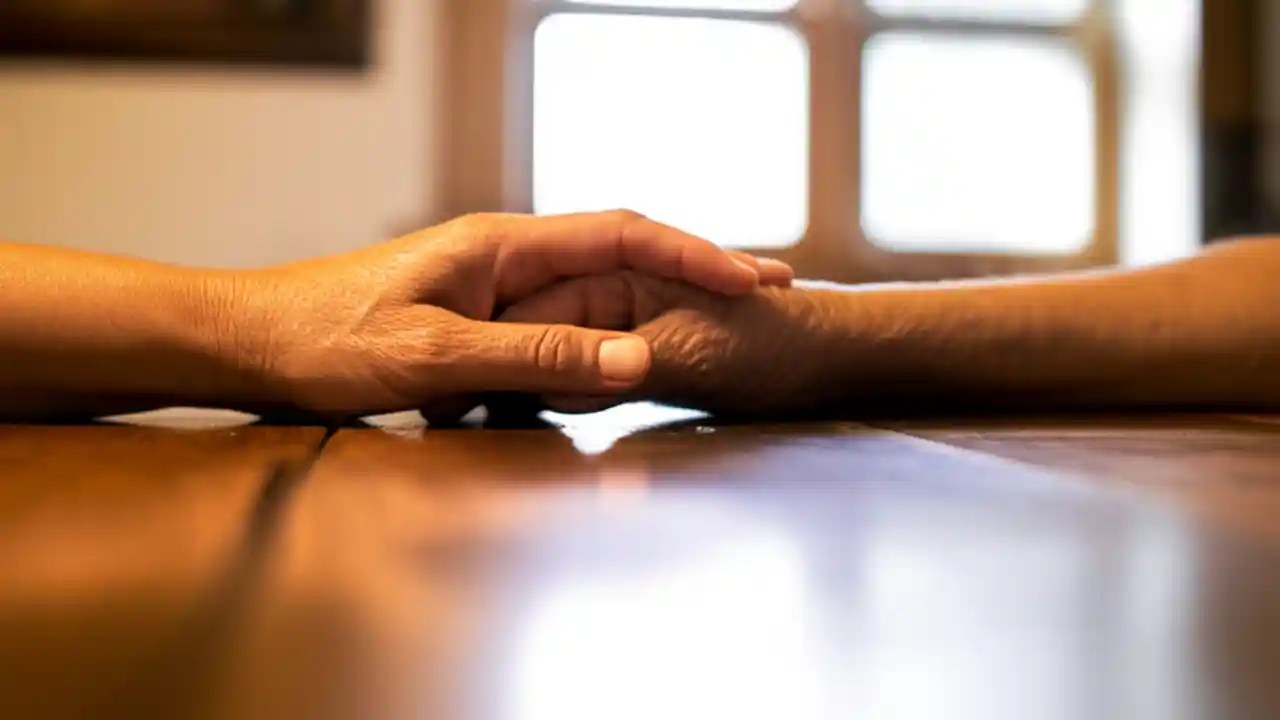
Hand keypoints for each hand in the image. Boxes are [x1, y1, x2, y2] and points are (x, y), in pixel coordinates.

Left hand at [229, 211, 793, 414]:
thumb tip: (637, 361)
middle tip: (767, 302)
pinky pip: (552, 338)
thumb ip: (535, 358)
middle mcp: (505, 260)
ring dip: (649, 322)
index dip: (696, 254)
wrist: (245, 343)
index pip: (623, 233)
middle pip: (621, 264)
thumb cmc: (322, 340)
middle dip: (695, 282)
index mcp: (502, 245)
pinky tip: (622, 377)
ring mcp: (491, 293)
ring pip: (589, 306)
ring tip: (720, 335)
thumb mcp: (433, 356)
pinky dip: (595, 356)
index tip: (755, 280)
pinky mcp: (474, 326)